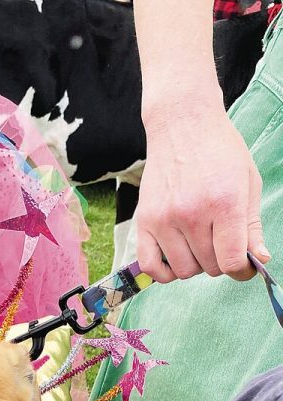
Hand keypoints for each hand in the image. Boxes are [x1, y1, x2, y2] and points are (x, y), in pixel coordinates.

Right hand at [137, 103, 268, 282]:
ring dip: (194, 264)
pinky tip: (175, 258)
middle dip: (219, 260)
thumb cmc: (219, 151)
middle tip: (219, 240)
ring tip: (198, 243)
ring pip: (183, 270)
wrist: (182, 125)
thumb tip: (259, 260)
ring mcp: (165, 219)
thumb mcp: (247, 182)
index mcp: (225, 202)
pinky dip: (164, 272)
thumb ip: (252, 225)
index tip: (243, 265)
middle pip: (209, 267)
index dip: (242, 270)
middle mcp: (193, 213)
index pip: (232, 260)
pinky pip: (151, 267)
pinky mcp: (144, 221)